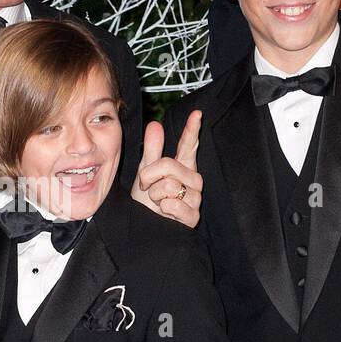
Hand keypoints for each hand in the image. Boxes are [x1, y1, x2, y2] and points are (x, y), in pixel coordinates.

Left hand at [132, 112, 201, 228]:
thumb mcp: (145, 174)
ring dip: (155, 194)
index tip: (197, 113)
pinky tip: (164, 214)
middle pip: (170, 165)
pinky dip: (163, 209)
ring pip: (170, 185)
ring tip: (157, 203)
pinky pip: (173, 205)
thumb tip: (155, 124)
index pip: (189, 146)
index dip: (192, 130)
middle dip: (150, 176)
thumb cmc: (146, 203)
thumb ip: (151, 150)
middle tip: (147, 188)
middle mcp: (192, 181)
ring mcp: (194, 199)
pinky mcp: (193, 216)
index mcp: (181, 167)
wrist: (143, 228)